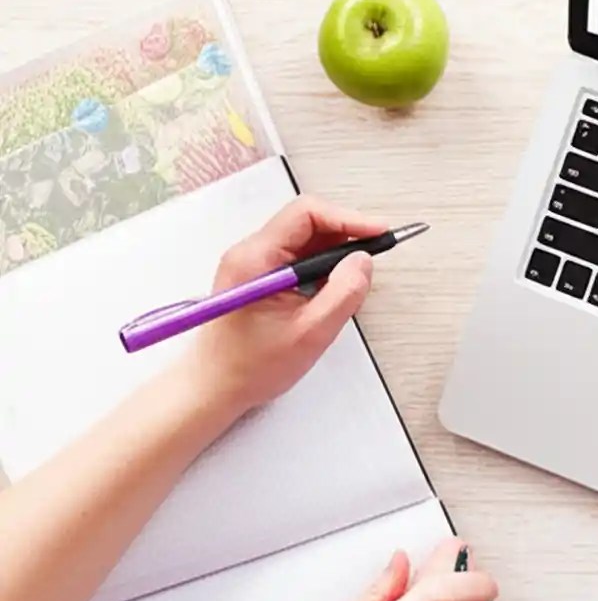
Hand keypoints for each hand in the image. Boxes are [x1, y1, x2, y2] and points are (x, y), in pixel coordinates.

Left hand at [181, 195, 386, 414]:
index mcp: (256, 259)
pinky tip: (331, 289)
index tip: (378, 232)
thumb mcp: (310, 333)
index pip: (307, 214)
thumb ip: (343, 294)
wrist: (215, 386)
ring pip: (305, 239)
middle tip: (373, 255)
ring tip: (352, 279)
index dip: (348, 218)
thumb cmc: (250, 367)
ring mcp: (253, 263)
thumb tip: (363, 262)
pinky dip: (321, 266)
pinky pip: (297, 256)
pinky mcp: (260, 275)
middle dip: (345, 235)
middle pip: (307, 222)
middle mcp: (250, 253)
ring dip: (334, 253)